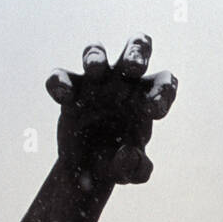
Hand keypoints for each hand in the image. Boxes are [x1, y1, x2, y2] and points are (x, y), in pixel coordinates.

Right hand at [45, 34, 177, 183]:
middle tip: (133, 68)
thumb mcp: (130, 173)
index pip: (163, 83)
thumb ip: (137, 168)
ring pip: (95, 53)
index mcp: (147, 98)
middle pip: (136, 48)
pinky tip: (63, 97)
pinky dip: (59, 83)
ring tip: (94, 70)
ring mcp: (95, 82)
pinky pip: (61, 77)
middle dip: (137, 53)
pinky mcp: (69, 90)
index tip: (154, 111)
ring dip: (95, 57)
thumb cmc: (118, 163)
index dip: (162, 91)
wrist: (88, 170)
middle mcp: (124, 82)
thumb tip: (129, 154)